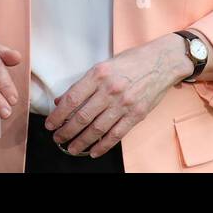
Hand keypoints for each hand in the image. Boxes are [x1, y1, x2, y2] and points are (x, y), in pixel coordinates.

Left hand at [46, 35, 191, 157]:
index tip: (50, 124)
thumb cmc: (132, 61)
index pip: (72, 99)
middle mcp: (110, 89)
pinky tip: (93, 151)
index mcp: (99, 74)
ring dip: (81, 142)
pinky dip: (103, 146)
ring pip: (97, 129)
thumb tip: (62, 100)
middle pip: (82, 117)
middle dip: (66, 132)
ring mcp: (124, 103)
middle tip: (58, 138)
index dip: (58, 115)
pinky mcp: (137, 114)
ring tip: (72, 148)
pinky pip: (116, 134)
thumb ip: (83, 83)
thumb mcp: (104, 65)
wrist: (162, 61)